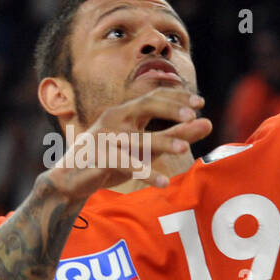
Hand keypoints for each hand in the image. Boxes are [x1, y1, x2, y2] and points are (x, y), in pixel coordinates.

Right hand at [43, 86, 212, 200]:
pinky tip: (163, 183)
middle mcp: (115, 119)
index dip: (176, 97)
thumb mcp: (146, 148)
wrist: (70, 180)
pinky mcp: (97, 158)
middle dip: (168, 109)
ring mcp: (104, 137)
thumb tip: (209, 123)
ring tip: (184, 149)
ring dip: (161, 142)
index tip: (200, 102)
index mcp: (126, 113)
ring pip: (137, 138)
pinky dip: (144, 173)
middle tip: (192, 115)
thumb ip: (176, 136)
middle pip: (144, 105)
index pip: (154, 97)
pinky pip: (124, 164)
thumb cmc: (111, 159)